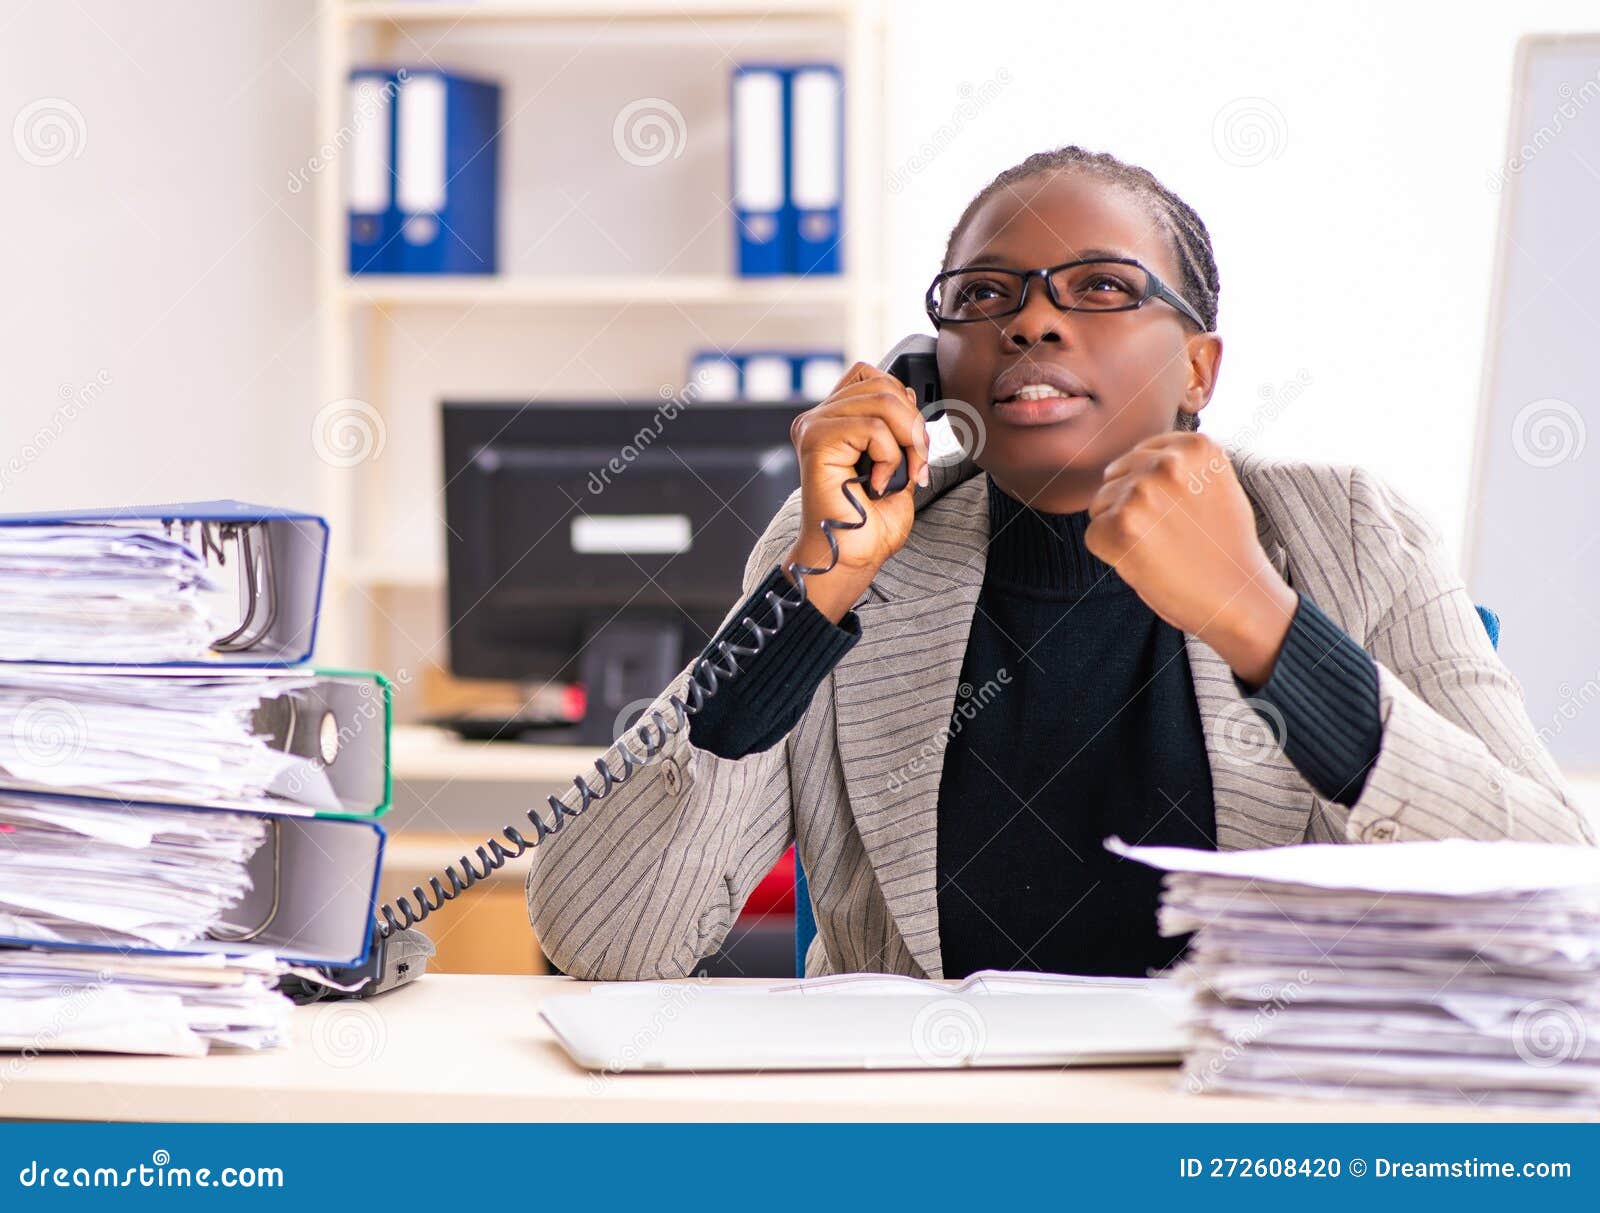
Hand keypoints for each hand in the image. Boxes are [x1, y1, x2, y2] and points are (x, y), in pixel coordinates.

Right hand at [783, 362, 929, 621]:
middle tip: (916, 465)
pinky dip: (890, 456)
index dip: (902, 403)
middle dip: (914, 424)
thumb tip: (907, 395)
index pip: (871, 375)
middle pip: (882, 384)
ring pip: (882, 400)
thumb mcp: (896, 461)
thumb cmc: (870, 522)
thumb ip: (897, 424)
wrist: (852, 557)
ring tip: (902, 473)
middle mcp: (817, 418)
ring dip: (907, 440)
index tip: (913, 447)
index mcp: (831, 419)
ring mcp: (813, 427)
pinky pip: (873, 427)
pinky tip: (878, 483)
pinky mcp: (816, 441)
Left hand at [1084, 433, 1298, 686]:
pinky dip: (1111, 553)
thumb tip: (1122, 462)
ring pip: (1101, 504)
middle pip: (1116, 476)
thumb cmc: (1222, 547)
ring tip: (1160, 548)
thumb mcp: (1213, 483)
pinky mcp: (1121, 523)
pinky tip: (1146, 562)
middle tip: (1170, 535)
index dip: (1152, 490)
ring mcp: (1143, 490)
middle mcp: (1168, 460)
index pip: (1141, 455)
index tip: (1179, 514)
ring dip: (1121, 528)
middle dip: (1132, 506)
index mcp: (1196, 445)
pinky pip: (1094, 534)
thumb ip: (1177, 464)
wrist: (1237, 596)